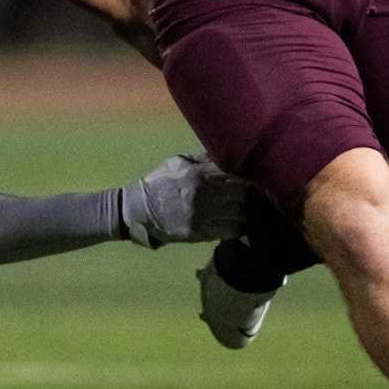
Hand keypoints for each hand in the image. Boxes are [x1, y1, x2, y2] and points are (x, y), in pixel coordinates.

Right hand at [119, 152, 248, 247]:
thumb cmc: (159, 183)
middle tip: (250, 196)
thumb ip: (201, 159)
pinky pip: (229, 231)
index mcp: (197, 174)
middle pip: (241, 194)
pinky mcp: (199, 233)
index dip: (245, 178)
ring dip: (244, 212)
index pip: (234, 175)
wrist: (138, 210)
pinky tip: (236, 222)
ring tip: (245, 210)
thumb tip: (225, 155)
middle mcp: (202, 194)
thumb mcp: (176, 162)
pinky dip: (237, 227)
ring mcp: (201, 216)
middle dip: (247, 195)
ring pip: (239, 214)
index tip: (248, 180)